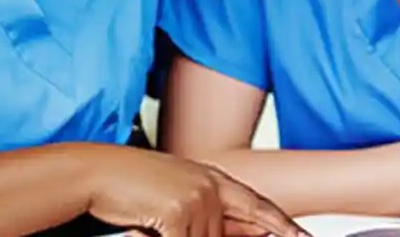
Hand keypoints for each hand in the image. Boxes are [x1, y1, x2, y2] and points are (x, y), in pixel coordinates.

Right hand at [80, 144, 304, 236]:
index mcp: (213, 178)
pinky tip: (148, 229)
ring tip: (154, 222)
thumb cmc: (130, 183)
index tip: (302, 235)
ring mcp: (197, 198)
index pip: (259, 205)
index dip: (283, 223)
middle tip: (178, 223)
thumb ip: (208, 214)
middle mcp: (210, 185)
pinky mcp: (178, 212)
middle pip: (225, 234)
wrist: (97, 171)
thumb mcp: (176, 195)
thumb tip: (238, 232)